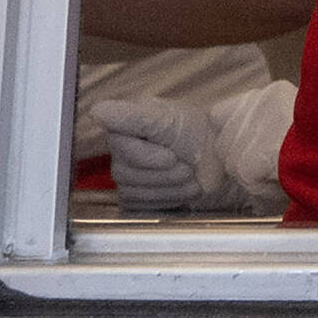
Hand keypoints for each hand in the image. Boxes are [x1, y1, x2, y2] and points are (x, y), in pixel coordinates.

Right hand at [98, 80, 295, 214]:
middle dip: (164, 174)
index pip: (121, 149)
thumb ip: (130, 116)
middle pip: (126, 175)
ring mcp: (128, 175)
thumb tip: (95, 110)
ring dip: (169, 187)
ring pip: (134, 192)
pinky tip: (180, 189)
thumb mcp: (166, 119)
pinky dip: (166, 200)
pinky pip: (139, 206)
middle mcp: (121, 150)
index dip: (150, 157)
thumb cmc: (197, 132)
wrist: (222, 158)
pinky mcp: (137, 197)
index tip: (173, 152)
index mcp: (126, 126)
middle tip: (186, 165)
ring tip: (189, 176)